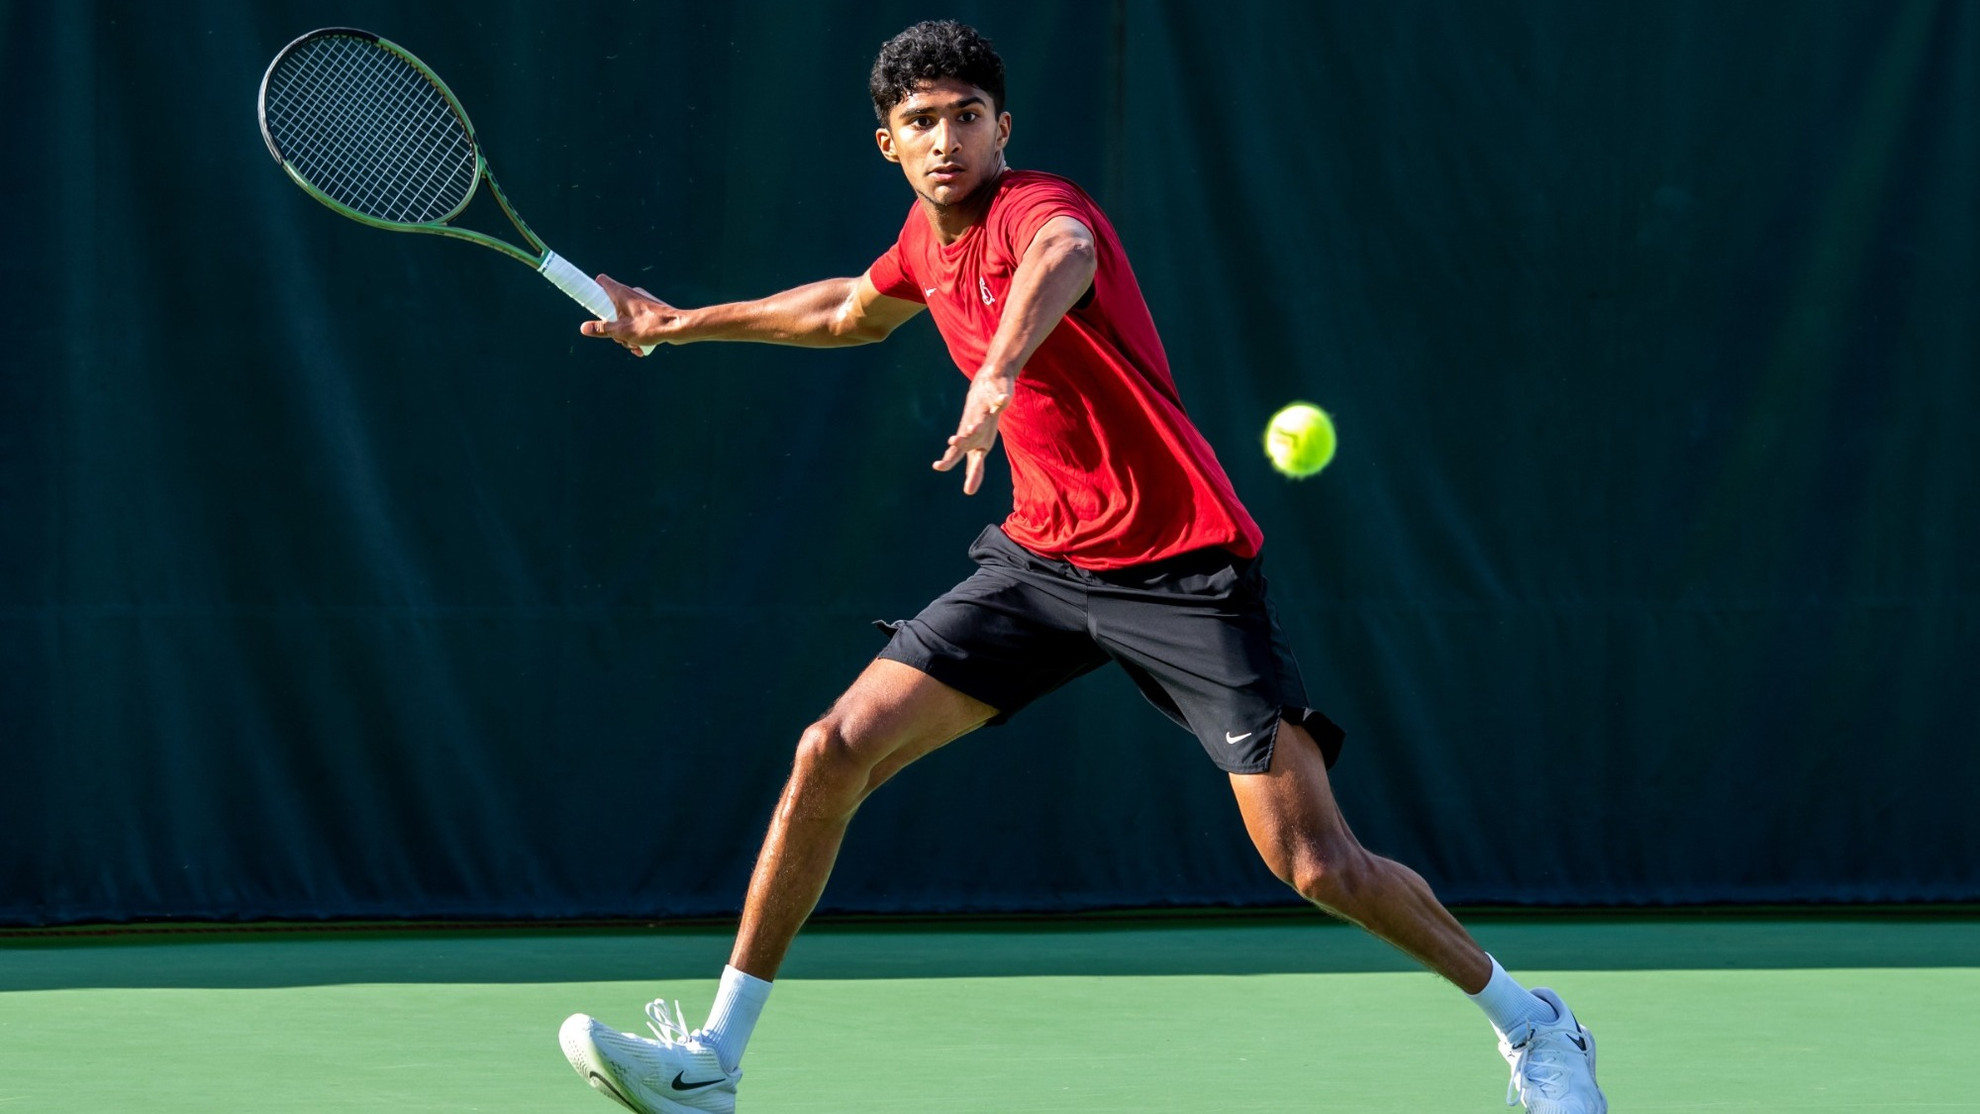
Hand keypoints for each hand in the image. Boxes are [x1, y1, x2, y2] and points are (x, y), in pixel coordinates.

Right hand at [580, 274, 689, 354]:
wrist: (679, 327)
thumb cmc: (651, 327)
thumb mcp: (622, 331)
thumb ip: (602, 329)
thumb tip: (583, 328)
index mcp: (621, 293)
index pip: (601, 282)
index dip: (592, 290)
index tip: (589, 303)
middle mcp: (631, 294)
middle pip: (611, 307)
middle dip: (612, 325)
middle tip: (619, 337)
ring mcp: (641, 303)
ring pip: (624, 318)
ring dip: (626, 334)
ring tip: (634, 345)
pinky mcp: (650, 311)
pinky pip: (637, 322)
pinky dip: (636, 335)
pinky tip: (642, 348)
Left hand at [932, 369, 1013, 494]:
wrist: (986, 387)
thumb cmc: (980, 424)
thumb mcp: (979, 448)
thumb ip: (974, 469)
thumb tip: (969, 493)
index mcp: (971, 442)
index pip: (958, 455)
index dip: (949, 460)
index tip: (937, 466)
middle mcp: (973, 429)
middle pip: (965, 438)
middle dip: (959, 441)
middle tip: (953, 442)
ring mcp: (984, 414)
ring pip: (979, 420)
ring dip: (976, 425)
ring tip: (972, 429)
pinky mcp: (996, 400)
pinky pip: (999, 401)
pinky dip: (1000, 401)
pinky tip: (1003, 400)